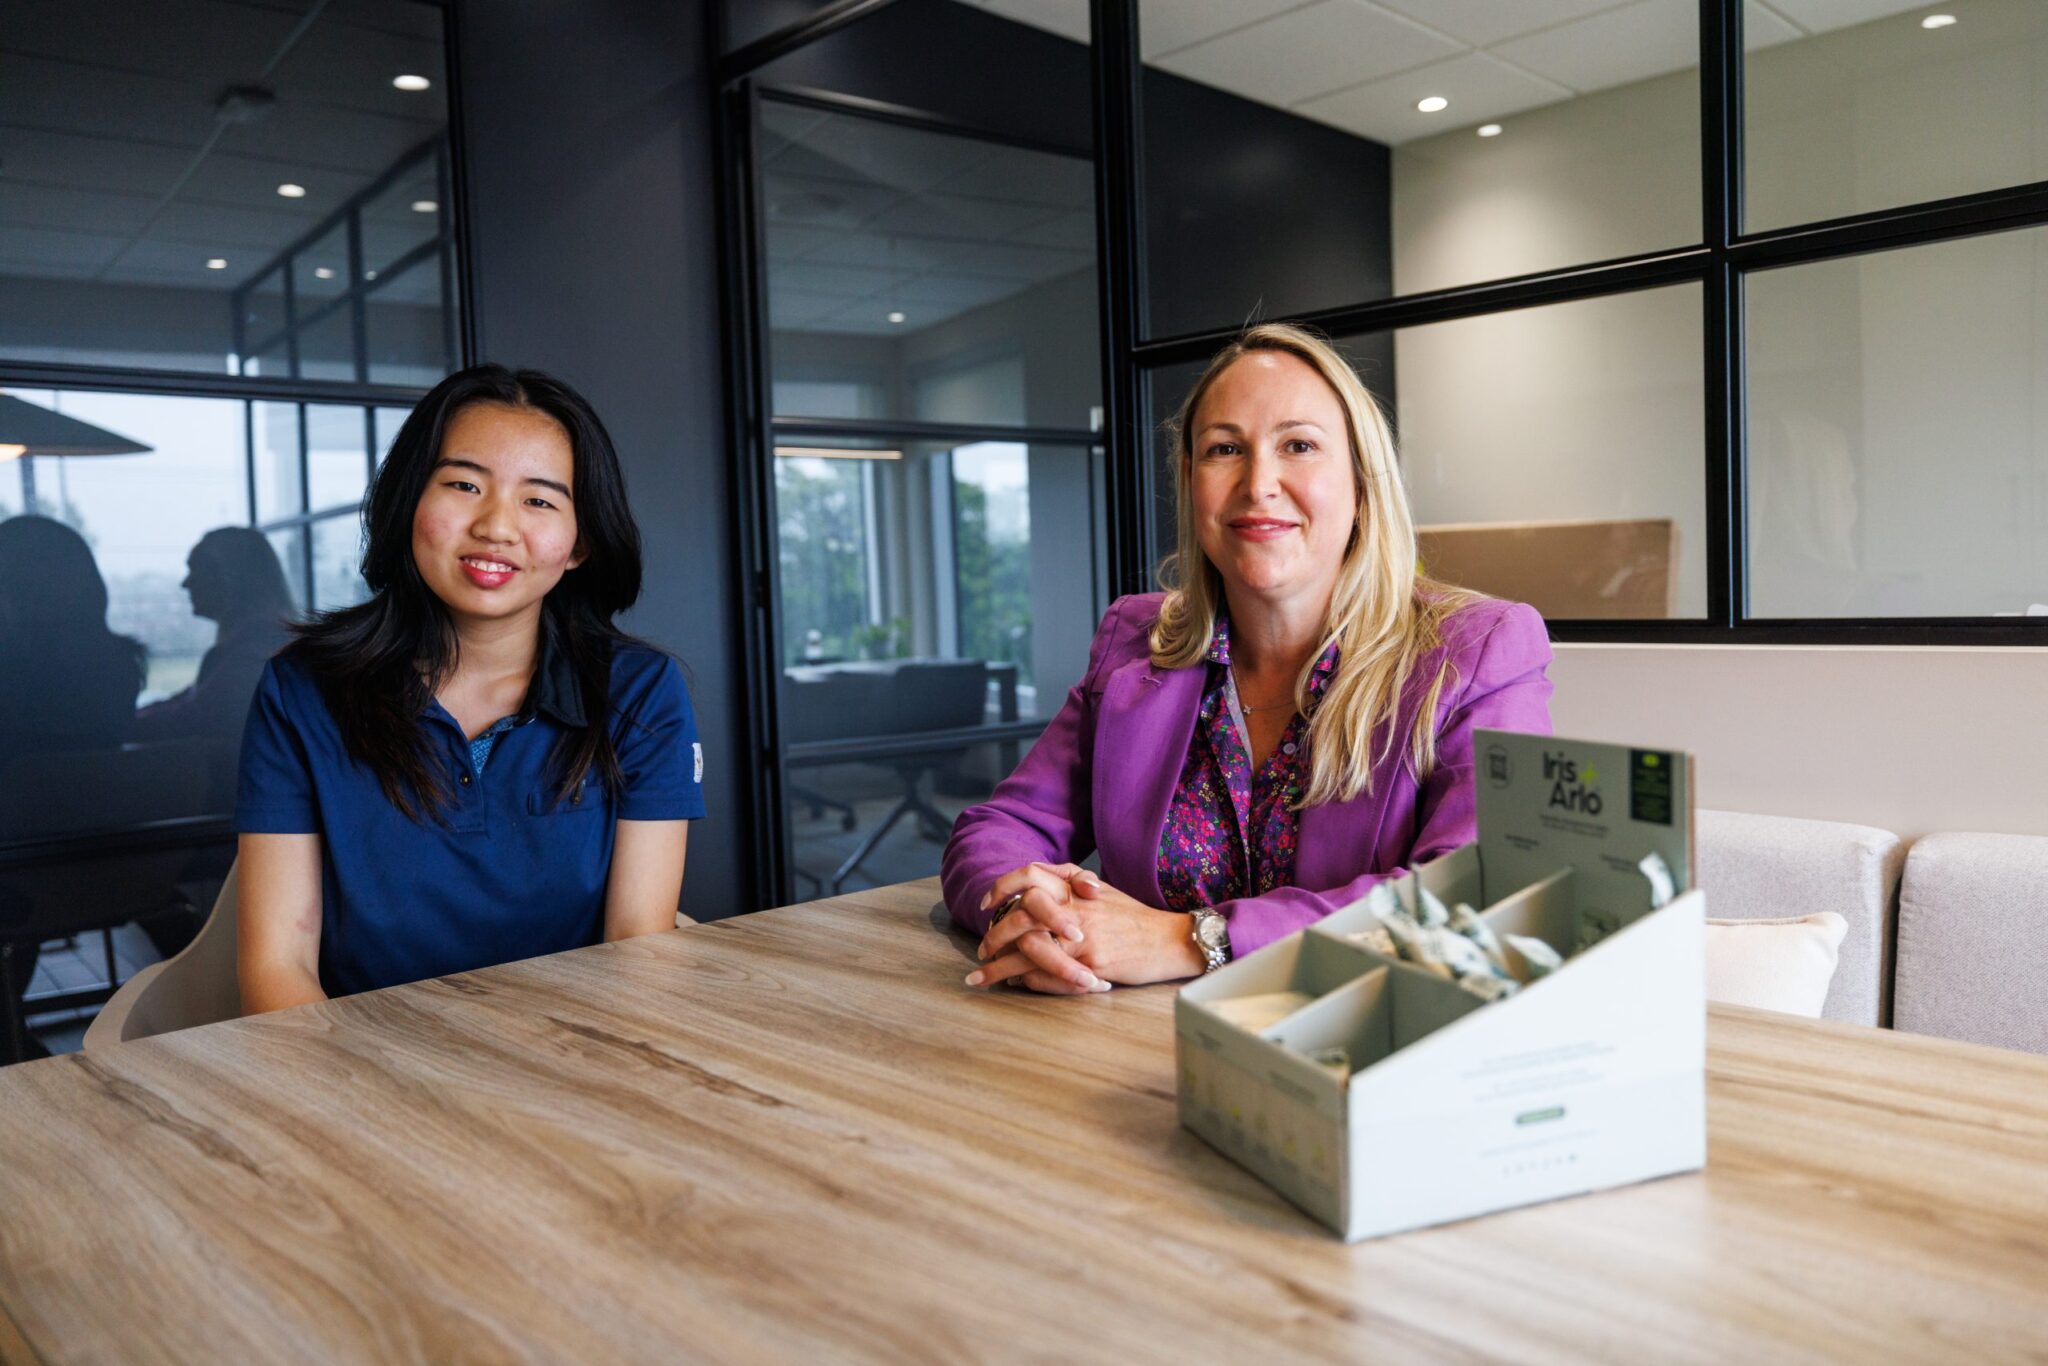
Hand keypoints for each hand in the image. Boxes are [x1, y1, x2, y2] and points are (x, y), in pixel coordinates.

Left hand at [966, 867, 1205, 992]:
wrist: (1169, 939)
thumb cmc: (1135, 917)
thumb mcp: (1104, 891)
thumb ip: (1073, 883)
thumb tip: (1039, 884)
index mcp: (1076, 888)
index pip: (1030, 876)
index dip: (1003, 887)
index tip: (986, 904)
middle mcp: (1075, 910)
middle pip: (1019, 917)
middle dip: (993, 936)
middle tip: (981, 951)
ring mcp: (1081, 939)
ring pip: (1027, 951)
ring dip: (998, 967)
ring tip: (979, 978)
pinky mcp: (1089, 965)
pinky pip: (1048, 974)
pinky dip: (1027, 980)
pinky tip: (1016, 984)